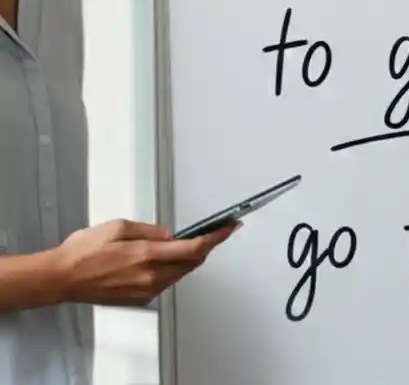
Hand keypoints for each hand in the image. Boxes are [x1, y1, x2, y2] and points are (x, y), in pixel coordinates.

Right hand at [52, 219, 237, 306]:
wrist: (61, 278)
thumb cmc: (83, 251)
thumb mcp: (119, 227)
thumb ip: (150, 230)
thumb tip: (171, 235)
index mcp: (147, 255)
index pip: (194, 248)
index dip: (217, 237)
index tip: (230, 228)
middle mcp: (151, 276)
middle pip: (191, 263)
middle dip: (204, 248)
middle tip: (212, 233)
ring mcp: (146, 290)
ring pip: (179, 274)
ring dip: (187, 260)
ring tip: (184, 246)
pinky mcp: (140, 299)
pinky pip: (165, 283)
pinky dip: (170, 271)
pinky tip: (161, 262)